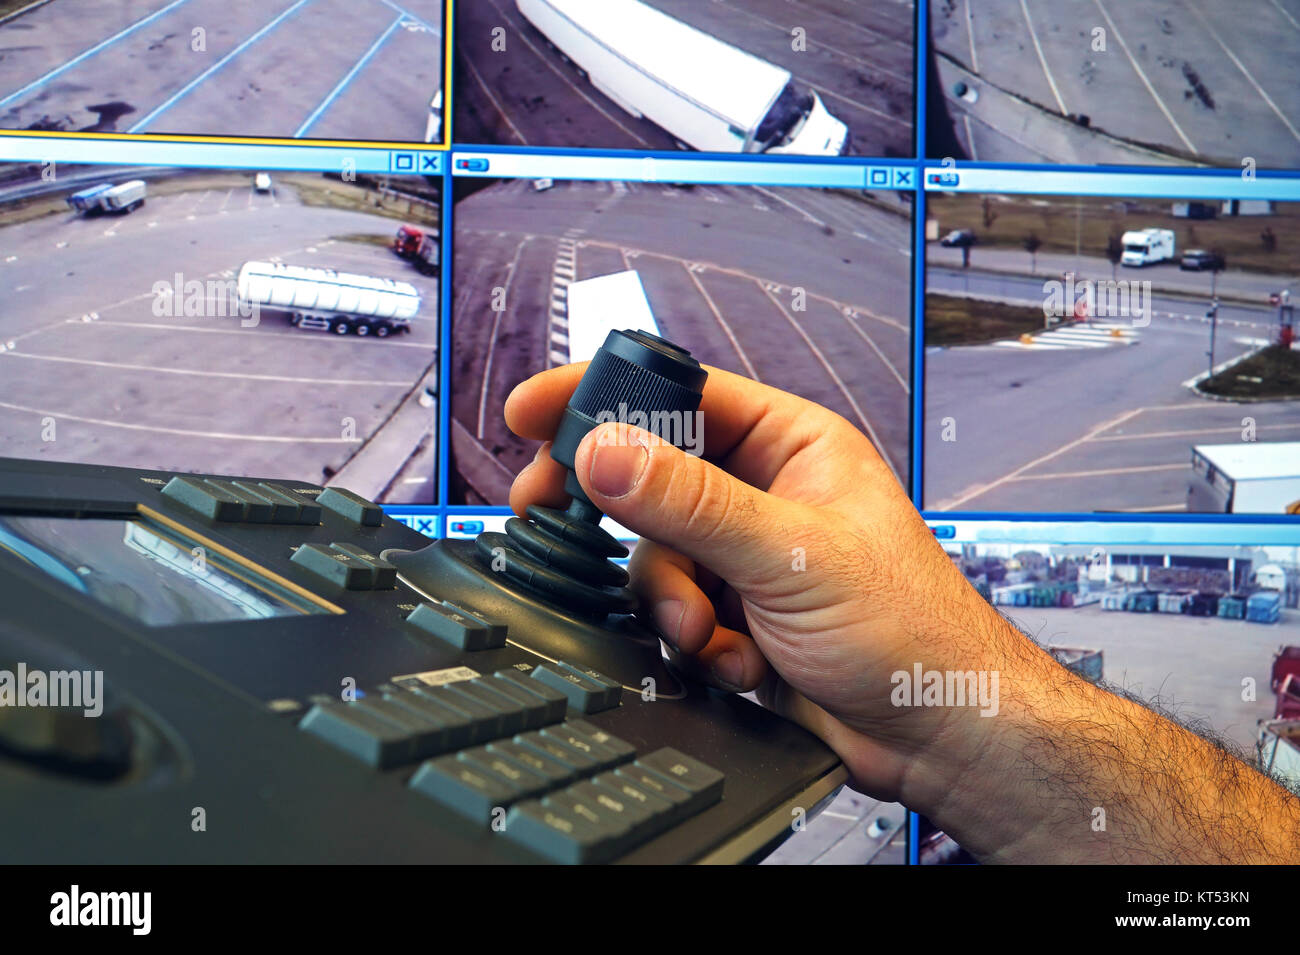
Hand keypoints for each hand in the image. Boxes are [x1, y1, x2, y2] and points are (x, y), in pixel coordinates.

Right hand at [504, 363, 1021, 802]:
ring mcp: (746, 558)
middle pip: (652, 478)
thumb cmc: (911, 629)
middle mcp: (765, 494)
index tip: (537, 410)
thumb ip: (691, 504)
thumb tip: (608, 453)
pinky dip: (695, 643)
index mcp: (791, 445)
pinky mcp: (735, 617)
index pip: (681, 395)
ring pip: (654, 557)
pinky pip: (672, 612)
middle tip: (553, 512)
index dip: (606, 396)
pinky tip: (740, 660)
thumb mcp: (791, 554)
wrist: (936, 736)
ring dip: (671, 602)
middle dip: (617, 513)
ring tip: (710, 631)